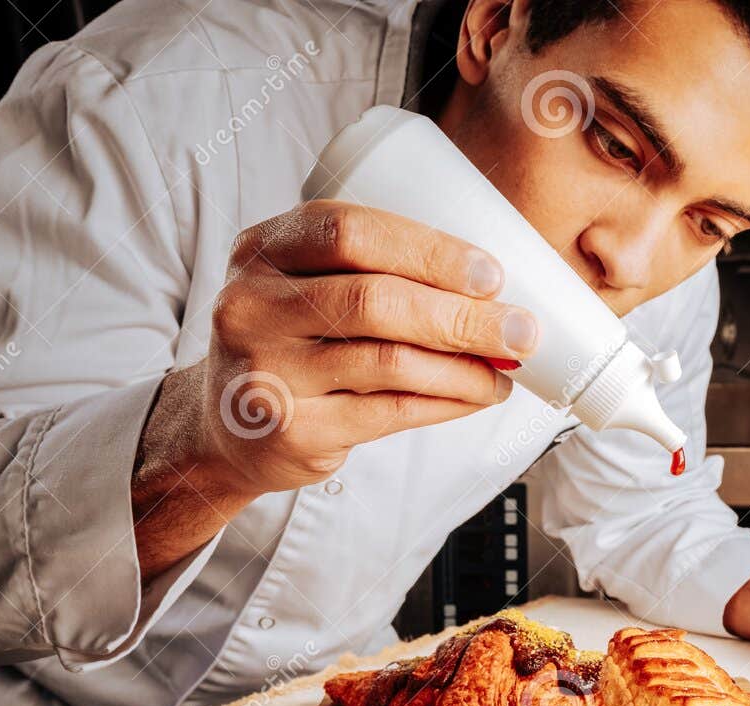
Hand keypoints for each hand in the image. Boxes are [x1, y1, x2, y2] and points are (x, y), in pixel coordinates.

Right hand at [154, 199, 539, 497]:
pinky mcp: (289, 430)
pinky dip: (445, 404)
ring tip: (505, 372)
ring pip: (388, 362)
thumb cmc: (295, 344)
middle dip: (462, 316)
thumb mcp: (307, 287)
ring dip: (464, 369)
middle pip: (374, 299)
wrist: (229, 429)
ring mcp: (265, 371)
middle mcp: (252, 305)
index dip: (429, 250)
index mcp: (263, 249)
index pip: (349, 232)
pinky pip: (388, 413)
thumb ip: (375, 272)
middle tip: (520, 331)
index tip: (491, 274)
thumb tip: (495, 289)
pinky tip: (475, 398)